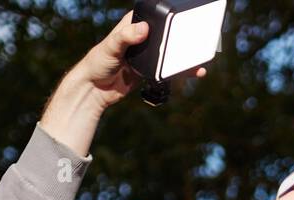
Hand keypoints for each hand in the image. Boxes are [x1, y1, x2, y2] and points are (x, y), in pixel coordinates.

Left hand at [39, 11, 206, 155]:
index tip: (182, 17)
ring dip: (183, 56)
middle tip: (196, 40)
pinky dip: (179, 71)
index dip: (167, 15)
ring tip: (199, 58)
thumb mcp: (110, 47)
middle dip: (181, 37)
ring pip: (169, 52)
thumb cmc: (97, 63)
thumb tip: (143, 29)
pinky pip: (167, 69)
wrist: (95, 90)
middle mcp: (141, 37)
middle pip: (166, 35)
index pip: (153, 15)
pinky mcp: (149, 70)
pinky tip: (192, 72)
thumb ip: (126, 37)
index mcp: (131, 25)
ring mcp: (146, 54)